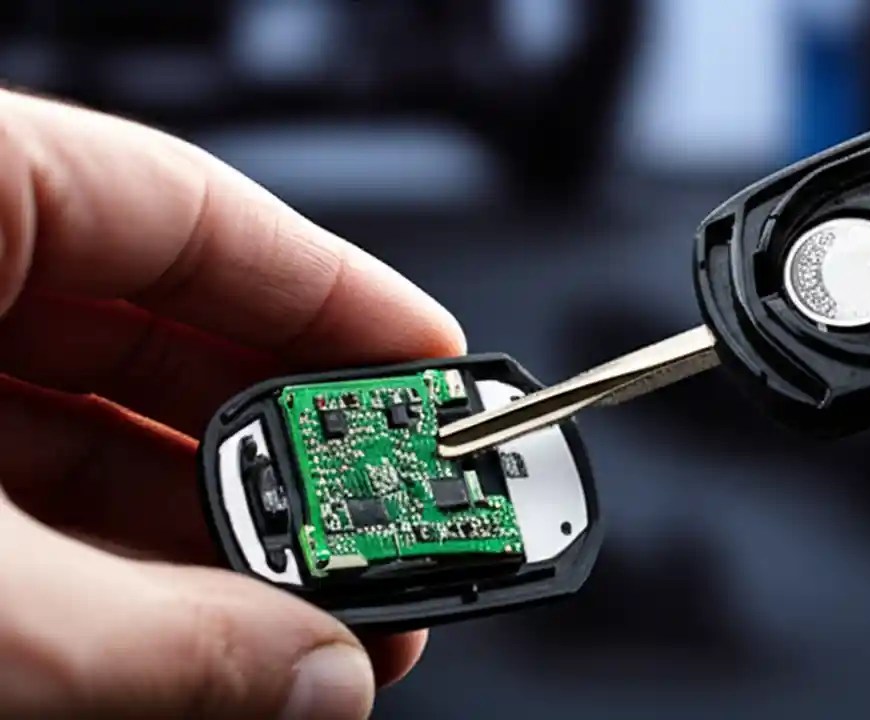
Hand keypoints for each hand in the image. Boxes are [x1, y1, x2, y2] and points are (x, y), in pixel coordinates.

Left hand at [0, 90, 463, 717]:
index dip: (340, 296)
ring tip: (308, 606)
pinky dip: (110, 549)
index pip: (192, 209)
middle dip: (288, 441)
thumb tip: (320, 672)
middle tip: (391, 521)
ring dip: (211, 520)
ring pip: (88, 413)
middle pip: (155, 323)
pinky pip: (16, 473)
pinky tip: (197, 619)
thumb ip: (164, 640)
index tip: (438, 367)